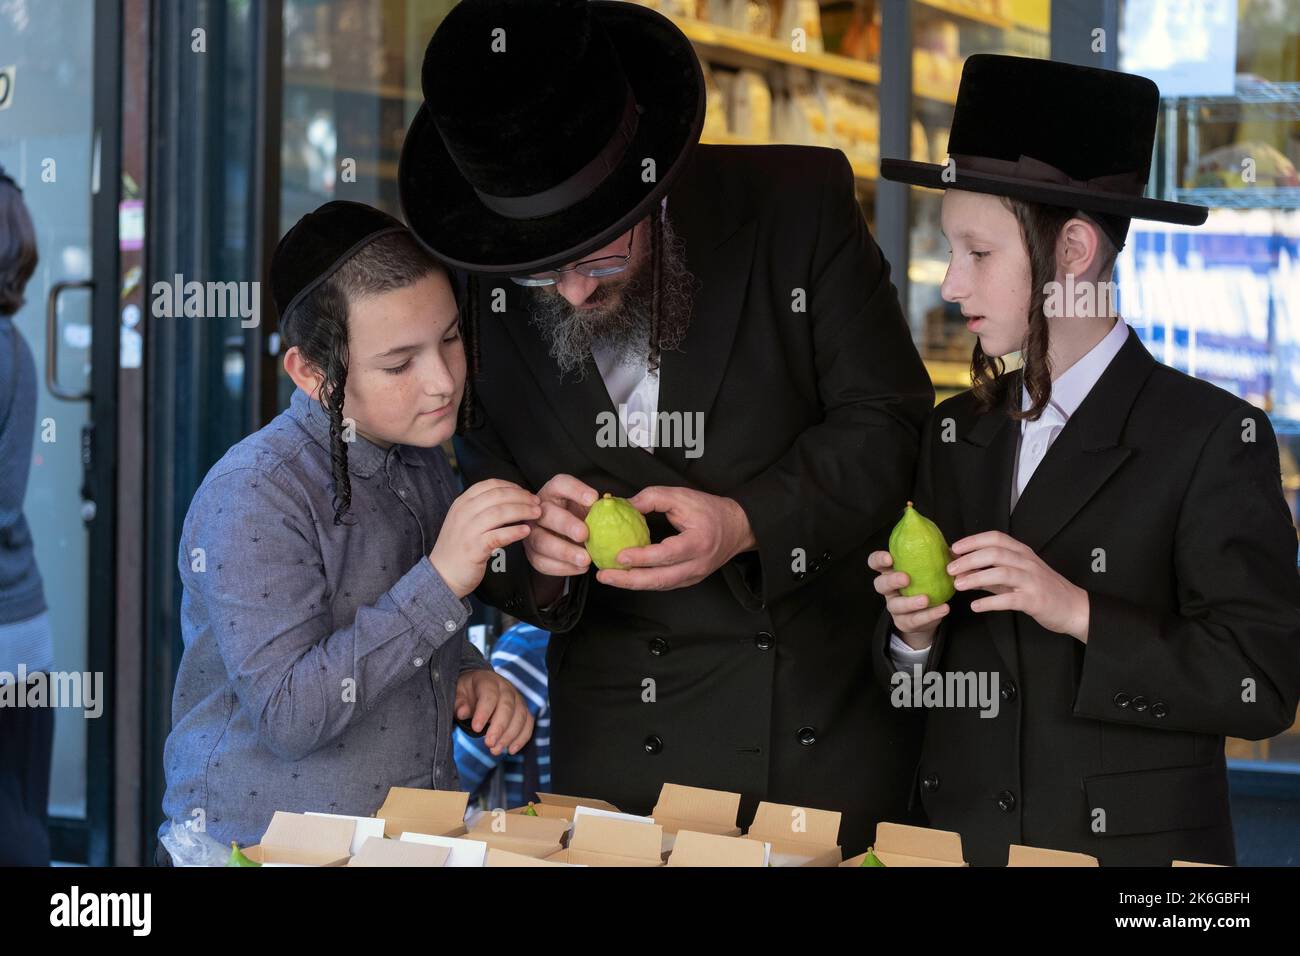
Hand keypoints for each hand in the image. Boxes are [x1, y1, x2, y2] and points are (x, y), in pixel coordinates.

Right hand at [428, 479, 540, 598]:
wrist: (443, 575)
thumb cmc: (460, 548)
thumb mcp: (465, 521)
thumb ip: (483, 508)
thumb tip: (513, 499)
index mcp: (462, 503)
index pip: (490, 485)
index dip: (512, 486)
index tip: (526, 492)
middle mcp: (463, 513)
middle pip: (498, 496)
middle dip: (521, 497)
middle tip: (537, 502)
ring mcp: (467, 530)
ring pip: (500, 513)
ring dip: (522, 511)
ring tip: (536, 514)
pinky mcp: (473, 549)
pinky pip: (498, 536)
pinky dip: (514, 531)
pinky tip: (526, 531)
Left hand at [454, 669, 534, 755]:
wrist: (479, 687)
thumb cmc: (467, 693)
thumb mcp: (458, 694)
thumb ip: (459, 703)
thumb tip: (462, 712)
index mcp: (488, 681)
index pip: (489, 695)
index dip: (484, 712)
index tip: (476, 729)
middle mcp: (506, 688)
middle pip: (507, 707)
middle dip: (499, 727)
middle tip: (489, 744)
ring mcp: (517, 699)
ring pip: (520, 716)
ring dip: (510, 735)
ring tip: (495, 750)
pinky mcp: (523, 710)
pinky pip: (528, 723)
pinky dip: (522, 738)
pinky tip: (511, 750)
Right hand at [521, 474, 599, 577]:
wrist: (567, 541)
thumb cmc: (583, 519)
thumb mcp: (594, 509)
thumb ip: (609, 508)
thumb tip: (637, 505)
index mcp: (555, 492)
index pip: (561, 484)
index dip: (575, 490)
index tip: (594, 499)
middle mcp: (540, 510)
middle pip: (547, 514)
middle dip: (565, 524)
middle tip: (584, 534)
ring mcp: (533, 532)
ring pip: (540, 541)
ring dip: (564, 551)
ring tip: (585, 559)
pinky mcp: (534, 554)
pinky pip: (543, 562)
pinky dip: (562, 567)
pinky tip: (581, 568)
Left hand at [595, 486, 755, 590]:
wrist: (737, 528)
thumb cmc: (709, 510)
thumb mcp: (682, 496)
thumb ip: (652, 498)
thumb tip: (622, 504)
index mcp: (698, 543)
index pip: (667, 554)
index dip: (642, 557)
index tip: (619, 556)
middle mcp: (697, 565)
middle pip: (660, 579)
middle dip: (629, 580)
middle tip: (604, 575)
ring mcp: (694, 576)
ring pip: (659, 585)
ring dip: (632, 583)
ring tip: (608, 577)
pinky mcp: (689, 580)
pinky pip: (663, 584)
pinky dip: (642, 582)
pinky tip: (625, 576)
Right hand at [868, 550, 947, 648]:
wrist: (928, 614)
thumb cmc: (927, 584)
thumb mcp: (931, 570)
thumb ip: (939, 558)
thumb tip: (955, 551)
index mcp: (891, 571)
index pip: (876, 562)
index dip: (879, 560)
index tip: (890, 558)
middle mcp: (889, 589)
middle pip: (880, 584)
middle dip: (891, 580)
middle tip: (906, 578)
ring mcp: (895, 607)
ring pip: (895, 606)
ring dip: (910, 602)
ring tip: (925, 600)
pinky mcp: (904, 622)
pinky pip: (915, 620)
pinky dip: (930, 615)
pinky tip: (943, 608)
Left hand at [948, 530, 1089, 641]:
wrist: (1074, 607)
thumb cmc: (1041, 590)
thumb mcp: (1015, 577)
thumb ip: (990, 573)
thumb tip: (961, 571)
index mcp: (1022, 553)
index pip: (996, 538)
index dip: (973, 541)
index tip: (954, 548)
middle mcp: (1027, 563)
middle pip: (995, 553)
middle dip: (969, 559)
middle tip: (950, 569)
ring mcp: (1032, 581)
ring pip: (1001, 573)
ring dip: (976, 578)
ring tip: (958, 585)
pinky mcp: (1035, 600)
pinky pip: (1010, 599)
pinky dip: (990, 602)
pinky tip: (975, 606)